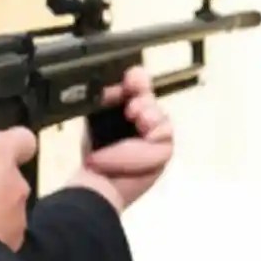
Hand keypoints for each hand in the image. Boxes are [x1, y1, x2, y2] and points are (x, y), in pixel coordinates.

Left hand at [67, 66, 173, 212]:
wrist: (99, 181)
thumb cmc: (97, 152)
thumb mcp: (95, 119)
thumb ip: (104, 98)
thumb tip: (112, 86)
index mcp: (128, 106)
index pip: (139, 83)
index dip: (137, 79)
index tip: (130, 80)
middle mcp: (145, 118)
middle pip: (151, 97)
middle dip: (142, 99)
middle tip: (131, 110)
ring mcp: (156, 134)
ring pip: (162, 115)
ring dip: (150, 116)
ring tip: (139, 122)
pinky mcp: (163, 151)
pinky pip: (165, 136)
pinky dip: (155, 135)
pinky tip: (147, 137)